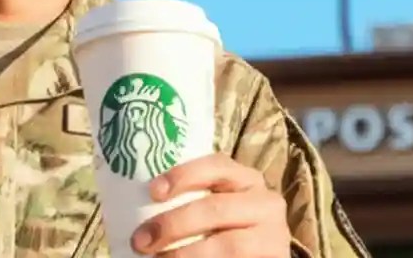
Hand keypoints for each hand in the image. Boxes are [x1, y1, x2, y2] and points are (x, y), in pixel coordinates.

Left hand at [131, 152, 289, 256]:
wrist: (259, 254)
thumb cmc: (229, 227)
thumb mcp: (217, 206)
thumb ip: (192, 200)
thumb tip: (140, 204)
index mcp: (246, 179)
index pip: (216, 165)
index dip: (184, 175)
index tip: (153, 192)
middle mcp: (265, 203)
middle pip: (216, 208)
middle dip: (174, 224)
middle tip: (141, 240)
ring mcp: (272, 236)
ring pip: (228, 245)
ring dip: (185, 255)